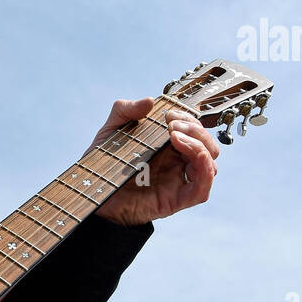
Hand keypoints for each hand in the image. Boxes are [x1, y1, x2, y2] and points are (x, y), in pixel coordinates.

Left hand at [89, 97, 220, 226]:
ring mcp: (178, 182)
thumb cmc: (103, 163)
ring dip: (200, 145)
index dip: (189, 118)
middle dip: (196, 130)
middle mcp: (177, 164)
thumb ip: (126, 110)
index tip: (168, 114)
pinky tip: (190, 155)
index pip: (195, 130)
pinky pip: (202, 190)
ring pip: (210, 164)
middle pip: (209, 145)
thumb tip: (149, 101)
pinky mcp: (175, 201)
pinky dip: (204, 170)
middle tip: (171, 125)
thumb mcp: (111, 130)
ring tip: (175, 137)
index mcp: (169, 147)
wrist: (90, 193)